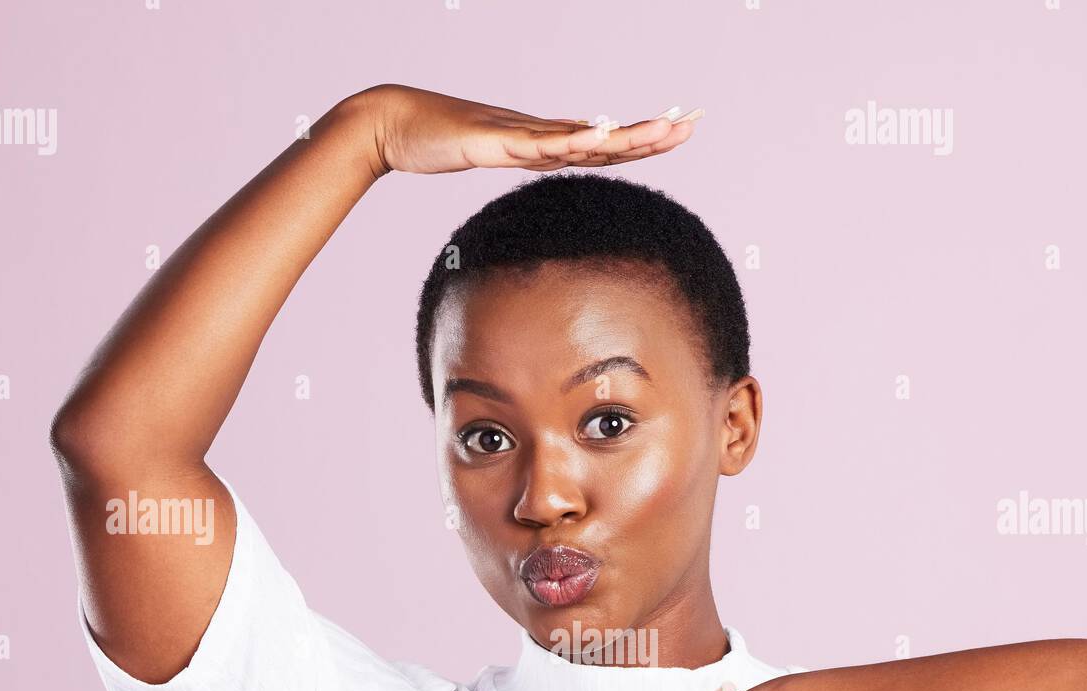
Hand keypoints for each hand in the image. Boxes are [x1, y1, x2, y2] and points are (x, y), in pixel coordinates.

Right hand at [355, 84, 702, 177]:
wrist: (391, 123)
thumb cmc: (438, 140)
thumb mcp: (491, 157)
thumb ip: (523, 162)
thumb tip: (549, 170)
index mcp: (542, 142)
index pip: (604, 143)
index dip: (644, 139)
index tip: (682, 130)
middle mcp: (538, 133)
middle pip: (604, 137)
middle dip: (651, 132)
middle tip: (694, 123)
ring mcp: (517, 134)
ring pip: (580, 138)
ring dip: (623, 135)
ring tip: (663, 129)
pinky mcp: (492, 140)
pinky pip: (536, 144)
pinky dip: (569, 140)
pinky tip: (597, 135)